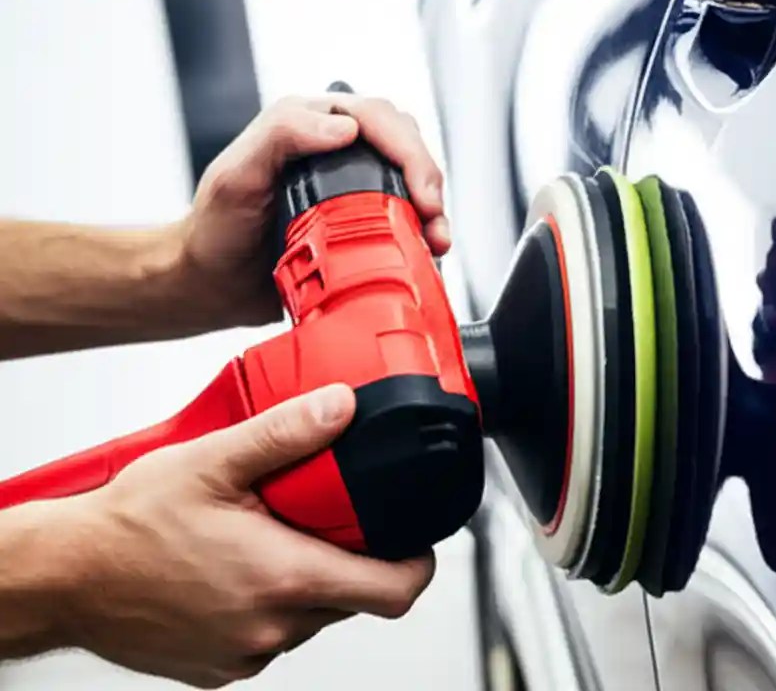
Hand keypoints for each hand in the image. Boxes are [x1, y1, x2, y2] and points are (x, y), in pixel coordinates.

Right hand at [48, 384, 434, 687]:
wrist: (62, 578)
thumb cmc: (125, 527)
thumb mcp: (212, 462)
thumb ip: (285, 434)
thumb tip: (341, 407)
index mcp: (285, 578)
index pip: (395, 590)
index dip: (416, 563)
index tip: (413, 538)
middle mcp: (273, 627)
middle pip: (355, 598)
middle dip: (353, 558)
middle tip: (327, 517)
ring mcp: (247, 654)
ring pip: (313, 616)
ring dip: (307, 579)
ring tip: (272, 536)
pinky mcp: (222, 669)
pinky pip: (272, 636)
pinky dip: (269, 605)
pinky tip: (237, 569)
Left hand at [169, 93, 449, 326]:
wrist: (211, 286)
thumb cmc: (216, 228)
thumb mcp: (236, 174)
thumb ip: (283, 134)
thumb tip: (344, 126)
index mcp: (310, 124)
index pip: (377, 119)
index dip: (407, 151)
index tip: (419, 192)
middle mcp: (337, 151)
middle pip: (405, 145)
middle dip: (429, 179)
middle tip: (431, 218)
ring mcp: (352, 189)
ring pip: (412, 182)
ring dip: (433, 211)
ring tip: (436, 242)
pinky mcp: (361, 226)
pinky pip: (403, 220)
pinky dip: (421, 236)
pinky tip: (425, 254)